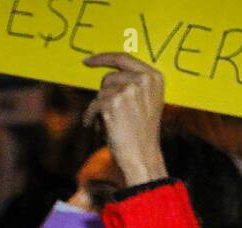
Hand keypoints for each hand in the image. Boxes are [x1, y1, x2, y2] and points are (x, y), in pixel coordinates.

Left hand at [81, 52, 166, 186]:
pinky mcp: (114, 101)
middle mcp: (143, 79)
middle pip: (109, 77)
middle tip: (107, 114)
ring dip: (98, 109)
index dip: (103, 58)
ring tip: (107, 124)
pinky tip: (95, 127)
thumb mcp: (145, 102)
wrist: (142, 156)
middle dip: (104, 95)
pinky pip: (94, 105)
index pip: (124, 58)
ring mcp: (129, 89)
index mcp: (154, 77)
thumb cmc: (141, 134)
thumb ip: (133, 85)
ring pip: (100, 92)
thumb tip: (107, 78)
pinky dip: (91, 117)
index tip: (87, 61)